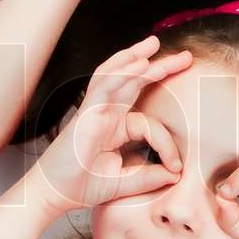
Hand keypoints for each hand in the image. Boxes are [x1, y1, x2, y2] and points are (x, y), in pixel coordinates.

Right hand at [33, 37, 191, 208]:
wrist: (52, 195)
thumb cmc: (81, 187)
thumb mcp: (125, 182)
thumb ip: (149, 177)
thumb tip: (177, 174)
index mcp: (116, 127)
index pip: (149, 122)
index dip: (167, 143)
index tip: (176, 167)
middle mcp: (107, 114)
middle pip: (134, 82)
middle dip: (159, 66)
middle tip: (185, 56)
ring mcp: (96, 111)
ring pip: (117, 75)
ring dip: (136, 57)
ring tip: (154, 43)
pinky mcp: (86, 114)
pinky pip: (104, 86)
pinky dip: (122, 73)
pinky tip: (140, 63)